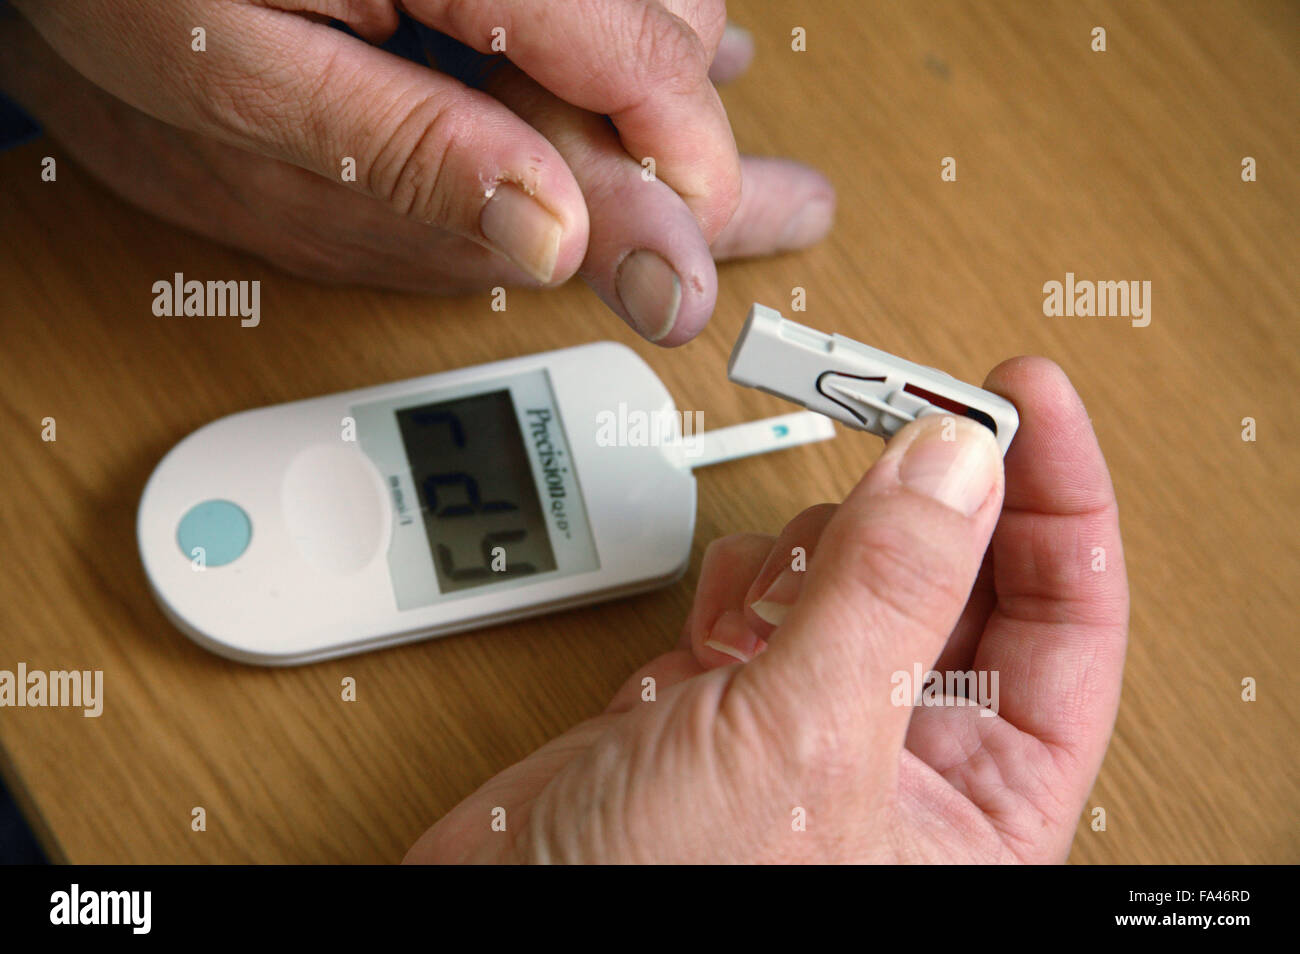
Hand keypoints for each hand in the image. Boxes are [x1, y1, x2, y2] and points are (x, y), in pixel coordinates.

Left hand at [3, 3, 833, 343]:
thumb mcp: (238, 80)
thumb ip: (407, 155)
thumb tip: (551, 233)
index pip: (622, 39)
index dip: (679, 158)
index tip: (701, 249)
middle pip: (653, 20)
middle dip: (685, 139)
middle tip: (742, 231)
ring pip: (633, 2)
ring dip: (662, 92)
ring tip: (716, 172)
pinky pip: (583, 1)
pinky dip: (615, 51)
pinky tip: (654, 76)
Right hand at [405, 357, 1128, 862]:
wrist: (500, 911)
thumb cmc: (659, 898)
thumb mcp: (806, 741)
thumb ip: (890, 592)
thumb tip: (959, 468)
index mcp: (978, 807)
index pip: (1067, 626)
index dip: (1060, 502)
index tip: (1027, 401)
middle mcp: (905, 757)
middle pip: (964, 576)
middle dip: (927, 503)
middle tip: (907, 415)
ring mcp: (814, 714)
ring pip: (862, 564)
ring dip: (821, 548)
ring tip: (778, 592)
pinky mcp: (732, 689)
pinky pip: (773, 583)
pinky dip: (746, 574)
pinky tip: (721, 620)